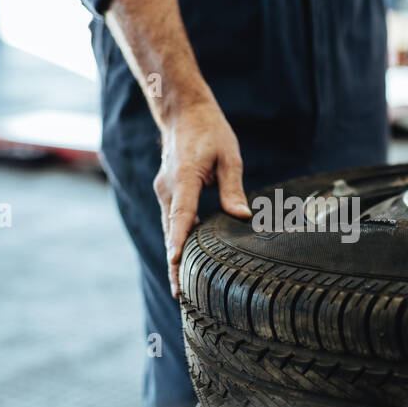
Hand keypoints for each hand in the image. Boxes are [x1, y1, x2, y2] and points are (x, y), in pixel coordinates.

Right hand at [155, 101, 250, 297]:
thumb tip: (243, 217)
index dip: (180, 240)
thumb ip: (233, 188)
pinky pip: (172, 221)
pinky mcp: (167, 193)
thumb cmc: (210, 131)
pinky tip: (184, 261)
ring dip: (174, 256)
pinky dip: (177, 241)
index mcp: (184, 177)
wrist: (183, 112)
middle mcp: (168, 188)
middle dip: (174, 263)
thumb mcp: (229, 155)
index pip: (181, 214)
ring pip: (170, 229)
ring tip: (180, 287)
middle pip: (171, 231)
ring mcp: (164, 191)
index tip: (176, 262)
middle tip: (179, 294)